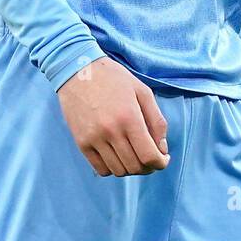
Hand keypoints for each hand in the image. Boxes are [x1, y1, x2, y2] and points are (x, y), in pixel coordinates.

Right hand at [57, 57, 168, 176]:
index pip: (149, 156)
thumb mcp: (142, 91)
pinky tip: (117, 156)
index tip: (163, 159)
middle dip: (148, 167)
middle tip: (150, 157)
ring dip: (131, 169)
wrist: (78, 70)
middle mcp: (111, 131)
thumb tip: (162, 148)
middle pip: (135, 167)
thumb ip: (157, 120)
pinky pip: (101, 169)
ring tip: (133, 155)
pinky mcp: (81, 142)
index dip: (160, 163)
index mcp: (129, 117)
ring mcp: (94, 138)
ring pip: (119, 171)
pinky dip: (113, 168)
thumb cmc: (113, 78)